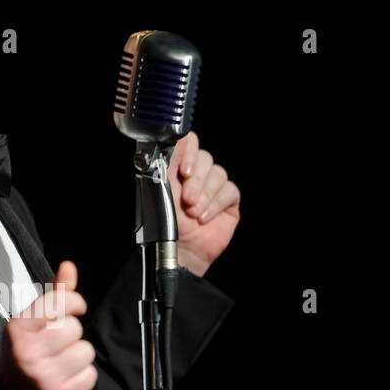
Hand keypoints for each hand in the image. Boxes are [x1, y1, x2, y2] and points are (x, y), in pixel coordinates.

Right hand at [0, 260, 96, 389]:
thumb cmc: (23, 354)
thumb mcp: (30, 322)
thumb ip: (53, 295)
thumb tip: (68, 267)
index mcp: (18, 329)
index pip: (60, 301)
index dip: (74, 302)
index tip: (75, 308)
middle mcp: (28, 352)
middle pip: (75, 328)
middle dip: (71, 335)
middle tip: (56, 345)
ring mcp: (44, 376)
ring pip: (85, 351)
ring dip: (78, 357)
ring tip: (60, 363)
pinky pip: (90, 375)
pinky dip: (82, 377)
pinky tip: (65, 379)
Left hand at [168, 131, 240, 276]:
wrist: (179, 250)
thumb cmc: (165, 224)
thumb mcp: (161, 188)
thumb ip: (166, 161)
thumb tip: (171, 138)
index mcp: (177, 167)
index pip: (189, 142)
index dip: (189, 152)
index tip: (183, 171)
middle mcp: (196, 174)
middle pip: (205, 158)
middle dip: (195, 181)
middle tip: (186, 200)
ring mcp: (213, 186)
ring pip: (218, 174)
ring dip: (205, 195)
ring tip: (193, 213)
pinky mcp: (228, 200)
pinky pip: (229, 190)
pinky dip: (216, 204)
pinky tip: (204, 217)